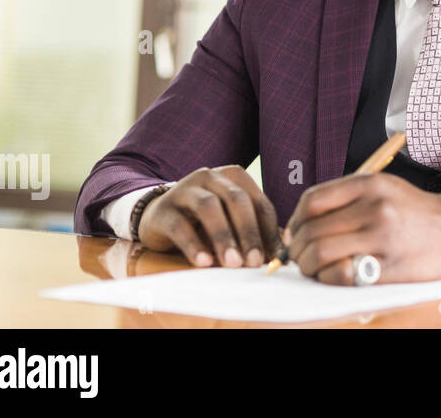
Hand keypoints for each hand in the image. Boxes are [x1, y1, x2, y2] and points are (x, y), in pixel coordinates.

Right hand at [137, 165, 279, 267]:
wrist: (159, 216)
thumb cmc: (205, 220)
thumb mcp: (231, 220)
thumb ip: (254, 232)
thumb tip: (281, 256)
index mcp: (234, 176)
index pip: (258, 202)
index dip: (269, 231)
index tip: (275, 258)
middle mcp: (210, 176)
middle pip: (236, 199)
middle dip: (248, 232)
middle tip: (254, 262)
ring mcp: (184, 189)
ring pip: (208, 207)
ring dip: (223, 236)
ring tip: (232, 263)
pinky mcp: (163, 210)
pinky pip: (180, 226)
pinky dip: (193, 245)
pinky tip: (204, 262)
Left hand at [285, 173, 440, 284]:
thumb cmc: (414, 211)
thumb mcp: (383, 188)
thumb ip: (345, 199)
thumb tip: (301, 226)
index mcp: (370, 184)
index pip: (312, 201)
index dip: (295, 221)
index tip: (297, 233)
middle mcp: (375, 207)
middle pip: (312, 230)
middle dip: (298, 249)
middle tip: (302, 257)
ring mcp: (382, 237)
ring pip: (320, 253)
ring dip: (308, 266)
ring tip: (315, 268)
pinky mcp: (389, 266)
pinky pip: (341, 275)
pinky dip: (328, 278)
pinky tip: (334, 276)